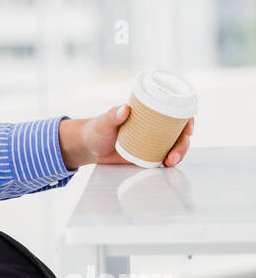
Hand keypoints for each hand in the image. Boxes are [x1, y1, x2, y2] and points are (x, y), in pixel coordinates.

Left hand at [58, 108, 194, 170]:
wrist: (89, 147)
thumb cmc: (96, 130)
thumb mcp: (103, 122)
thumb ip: (111, 116)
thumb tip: (124, 109)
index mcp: (148, 114)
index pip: (174, 113)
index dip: (186, 119)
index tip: (188, 128)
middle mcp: (155, 127)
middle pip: (179, 133)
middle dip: (183, 144)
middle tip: (174, 156)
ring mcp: (153, 142)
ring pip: (174, 147)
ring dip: (178, 155)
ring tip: (169, 163)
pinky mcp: (148, 156)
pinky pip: (164, 159)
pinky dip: (170, 163)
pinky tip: (168, 168)